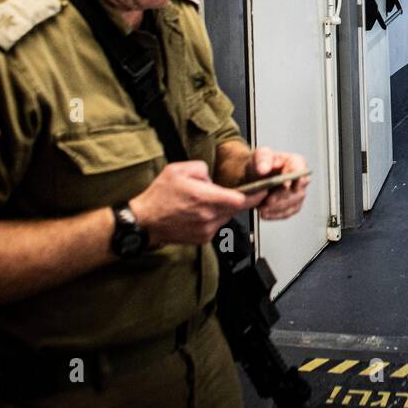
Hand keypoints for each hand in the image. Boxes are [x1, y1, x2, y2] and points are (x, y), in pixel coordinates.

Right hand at [129, 161, 259, 245]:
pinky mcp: (202, 238)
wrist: (143, 222)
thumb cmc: (158, 197)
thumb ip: (202, 168)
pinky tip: (202, 211)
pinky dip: (216, 217)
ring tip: (210, 199)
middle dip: (242, 199)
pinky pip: (217, 225)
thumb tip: (212, 177)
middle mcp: (208, 217)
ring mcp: (206, 230)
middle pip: (237, 209)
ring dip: (226, 208)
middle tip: (244, 190)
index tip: (264, 189)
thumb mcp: (178, 170)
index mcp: (205, 199)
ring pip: (227, 217)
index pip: (241, 200)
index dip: (256, 194)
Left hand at [244, 146, 309, 221]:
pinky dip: (276, 215)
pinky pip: (288, 213)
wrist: (255, 175)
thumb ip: (262, 159)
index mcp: (296, 162)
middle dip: (282, 197)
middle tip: (268, 201)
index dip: (296, 179)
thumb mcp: (260, 155)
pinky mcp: (292, 205)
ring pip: (294, 204)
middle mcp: (300, 178)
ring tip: (262, 208)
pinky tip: (265, 214)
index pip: (301, 171)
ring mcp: (297, 193)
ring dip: (278, 208)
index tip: (285, 185)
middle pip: (298, 191)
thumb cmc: (262, 163)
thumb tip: (264, 168)